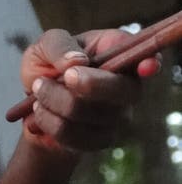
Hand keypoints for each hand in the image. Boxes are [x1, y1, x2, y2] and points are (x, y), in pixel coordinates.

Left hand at [20, 28, 158, 151]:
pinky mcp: (101, 139)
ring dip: (52, 99)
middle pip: (122, 90)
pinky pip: (73, 135)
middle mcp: (126, 85)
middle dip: (89, 84)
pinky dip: (47, 120)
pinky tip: (40, 109)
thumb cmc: (47, 64)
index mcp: (117, 52)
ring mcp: (117, 115)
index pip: (147, 57)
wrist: (32, 101)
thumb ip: (59, 45)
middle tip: (63, 77)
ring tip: (39, 88)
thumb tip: (77, 61)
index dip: (150, 63)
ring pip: (87, 112)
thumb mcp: (45, 44)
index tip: (145, 66)